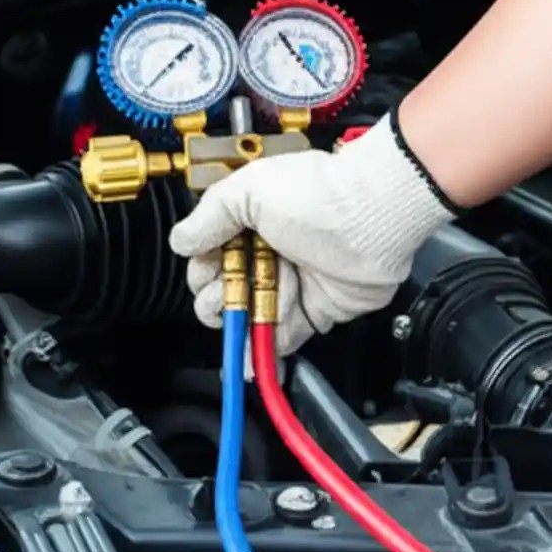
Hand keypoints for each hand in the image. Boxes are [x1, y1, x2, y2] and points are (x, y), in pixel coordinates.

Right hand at [169, 114, 454, 354]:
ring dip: (237, 323)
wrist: (371, 218)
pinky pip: (281, 339)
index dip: (202, 267)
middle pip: (224, 291)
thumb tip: (181, 241)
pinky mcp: (314, 312)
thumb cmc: (316, 195)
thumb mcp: (249, 190)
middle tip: (228, 290)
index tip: (207, 267)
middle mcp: (269, 254)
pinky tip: (244, 360)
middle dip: (218, 297)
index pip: (209, 256)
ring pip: (248, 318)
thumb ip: (209, 215)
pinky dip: (261, 353)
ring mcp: (291, 285)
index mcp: (251, 222)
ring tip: (239, 316)